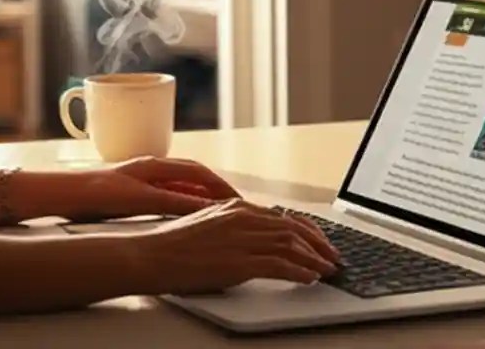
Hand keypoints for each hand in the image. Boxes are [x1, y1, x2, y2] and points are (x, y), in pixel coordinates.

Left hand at [72, 156, 240, 220]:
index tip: (238, 199)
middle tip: (234, 208)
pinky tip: (185, 215)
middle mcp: (151, 168)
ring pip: (180, 186)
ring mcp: (142, 179)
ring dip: (200, 197)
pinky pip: (167, 195)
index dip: (220, 185)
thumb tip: (207, 206)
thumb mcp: (141, 199)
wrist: (65, 195)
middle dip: (214, 190)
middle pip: (192, 176)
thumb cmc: (98, 193)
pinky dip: (183, 203)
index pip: (198, 171)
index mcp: (155, 165)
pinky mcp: (133, 192)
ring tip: (216, 214)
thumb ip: (174, 202)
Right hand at [131, 199, 341, 294]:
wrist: (151, 255)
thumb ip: (232, 228)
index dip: (308, 230)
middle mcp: (243, 216)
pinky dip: (299, 272)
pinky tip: (308, 279)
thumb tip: (253, 241)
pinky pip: (280, 266)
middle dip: (318, 244)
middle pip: (293, 229)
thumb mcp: (206, 225)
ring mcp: (242, 238)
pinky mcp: (239, 261)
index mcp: (235, 206)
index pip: (282, 215)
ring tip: (326, 271)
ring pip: (291, 246)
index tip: (320, 241)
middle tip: (332, 257)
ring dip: (314, 260)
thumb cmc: (172, 245)